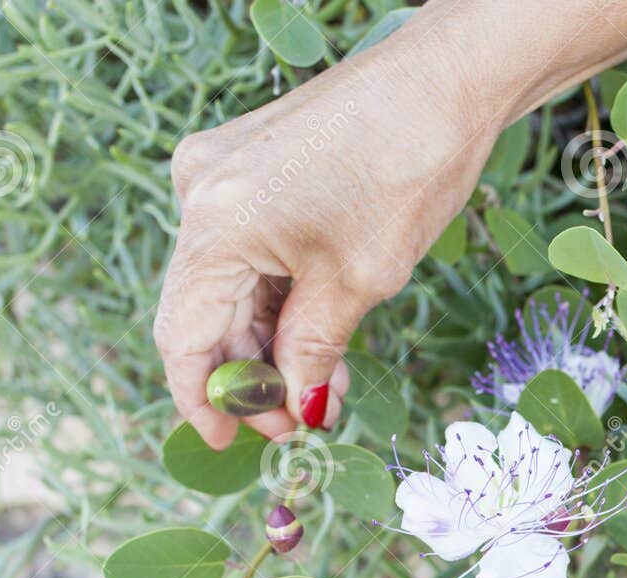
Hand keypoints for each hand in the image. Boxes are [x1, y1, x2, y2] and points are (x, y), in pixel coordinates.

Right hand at [154, 7, 500, 445]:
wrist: (444, 84)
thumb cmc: (404, 172)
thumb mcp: (359, 281)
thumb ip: (314, 349)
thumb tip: (297, 406)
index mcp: (214, 223)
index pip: (182, 335)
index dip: (203, 399)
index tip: (232, 445)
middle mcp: (200, 192)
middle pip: (203, 310)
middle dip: (247, 374)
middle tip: (295, 424)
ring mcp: (223, 174)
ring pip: (228, 282)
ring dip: (265, 340)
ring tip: (314, 389)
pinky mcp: (253, 165)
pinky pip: (248, 249)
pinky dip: (275, 297)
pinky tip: (310, 336)